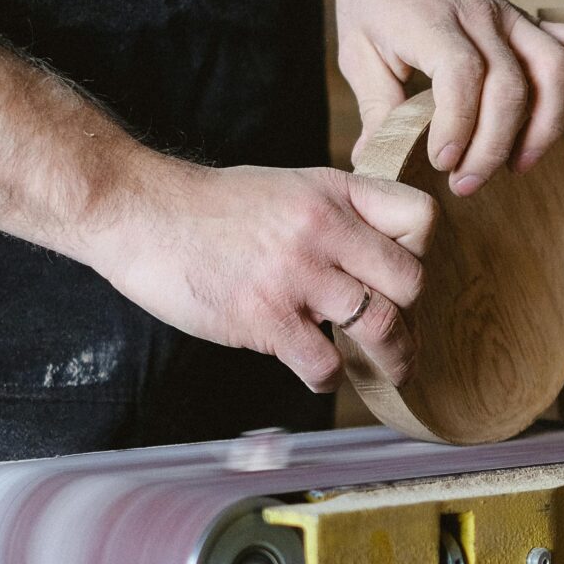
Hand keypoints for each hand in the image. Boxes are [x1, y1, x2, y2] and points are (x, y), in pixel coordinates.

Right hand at [78, 154, 437, 391]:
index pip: (421, 217)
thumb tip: (381, 256)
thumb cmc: (214, 208)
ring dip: (393, 359)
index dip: (424, 252)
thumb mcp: (289, 186)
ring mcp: (296, 274)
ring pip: (382, 326)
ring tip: (390, 370)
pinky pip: (326, 364)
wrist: (139, 211)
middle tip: (402, 337)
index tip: (402, 276)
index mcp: (336, 192)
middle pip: (412, 282)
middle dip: (414, 318)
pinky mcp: (265, 317)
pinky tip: (317, 369)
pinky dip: (329, 377)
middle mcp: (325, 229)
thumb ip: (339, 214)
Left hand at [335, 0, 563, 196]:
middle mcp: (479, 16)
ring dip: (546, 125)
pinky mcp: (531, 23)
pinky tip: (551, 120)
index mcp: (429, 19)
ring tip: (518, 163)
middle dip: (493, 145)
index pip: (461, 73)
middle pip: (511, 84)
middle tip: (467, 181)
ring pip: (555, 69)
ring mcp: (512, 17)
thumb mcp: (355, 48)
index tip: (443, 160)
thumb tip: (376, 158)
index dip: (458, 124)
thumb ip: (375, 105)